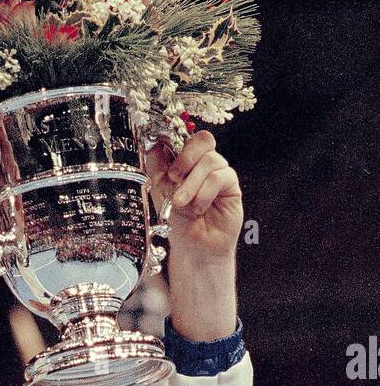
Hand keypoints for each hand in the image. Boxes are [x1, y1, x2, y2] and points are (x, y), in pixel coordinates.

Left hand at [146, 131, 242, 340]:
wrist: (193, 248)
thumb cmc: (178, 222)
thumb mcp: (160, 193)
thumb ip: (157, 168)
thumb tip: (153, 144)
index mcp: (187, 162)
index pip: (185, 137)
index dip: (174, 143)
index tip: (163, 161)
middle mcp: (205, 164)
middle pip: (204, 140)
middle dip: (185, 156)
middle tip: (174, 178)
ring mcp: (220, 174)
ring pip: (210, 161)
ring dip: (191, 183)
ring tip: (181, 203)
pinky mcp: (232, 187)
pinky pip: (221, 177)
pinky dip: (205, 192)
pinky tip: (198, 208)